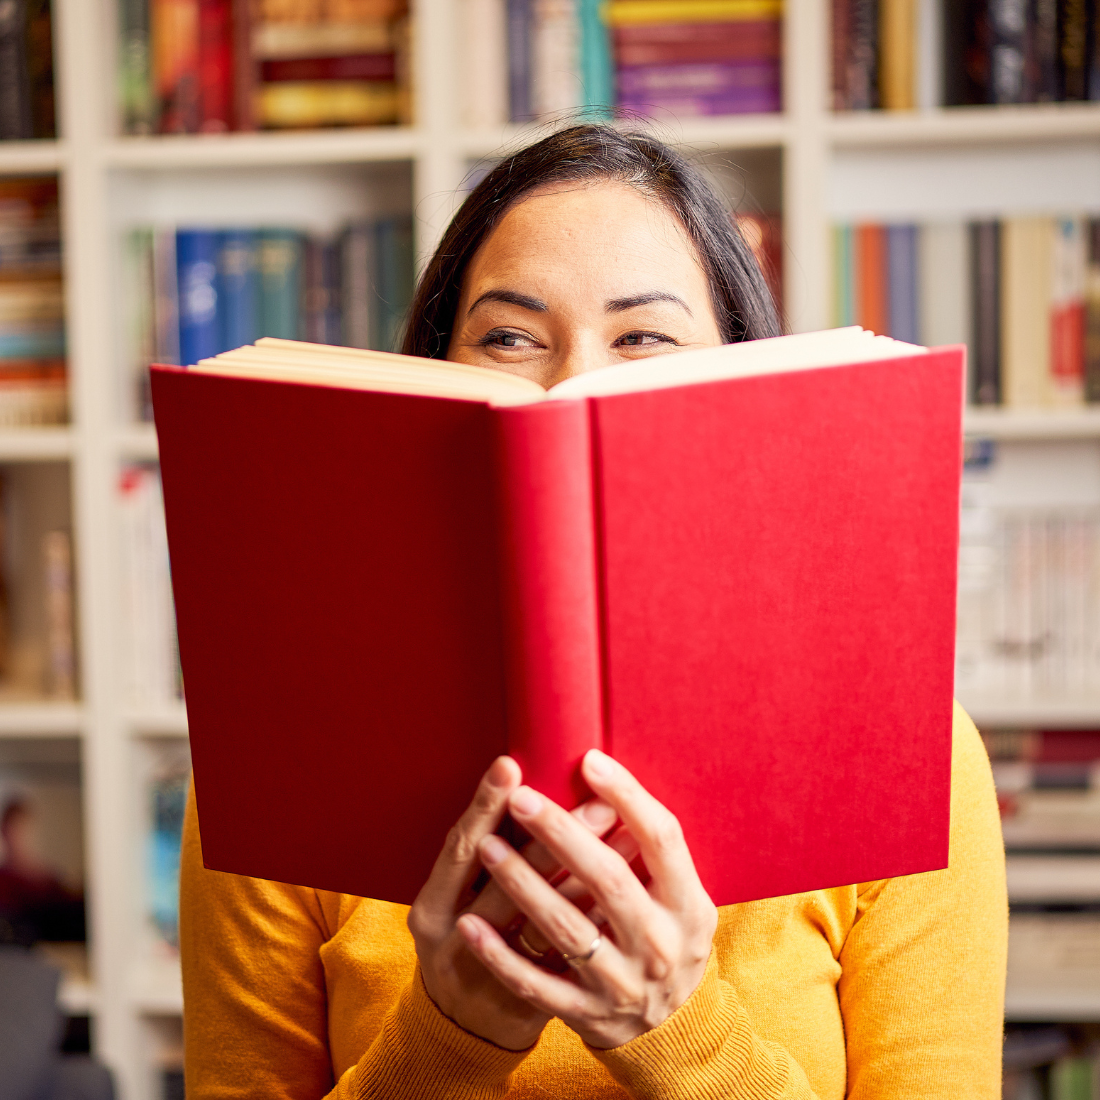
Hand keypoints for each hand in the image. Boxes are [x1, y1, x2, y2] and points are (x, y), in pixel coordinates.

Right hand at [407, 755, 616, 1050]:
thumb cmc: (463, 940)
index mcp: (429, 910)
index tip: (512, 766)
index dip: (483, 807)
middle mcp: (454, 946)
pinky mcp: (526, 1007)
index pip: (458, 849)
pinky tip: (624, 888)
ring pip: (545, 922)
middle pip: (508, 884)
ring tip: (622, 832)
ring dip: (587, 873)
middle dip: (555, 836)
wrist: (461, 1033)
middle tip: (596, 797)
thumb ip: (480, 852)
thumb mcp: (452, 900)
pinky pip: (569, 959)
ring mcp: (491, 981)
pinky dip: (596, 919)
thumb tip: (523, 784)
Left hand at [456, 749, 717, 1049]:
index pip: (662, 839)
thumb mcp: (681, 898)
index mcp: (688, 905)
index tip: (590, 761)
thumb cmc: (667, 940)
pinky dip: (500, 955)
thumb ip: (653, 852)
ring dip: (523, 883)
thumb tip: (609, 782)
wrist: (672, 1033)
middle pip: (608, 879)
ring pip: (567, 928)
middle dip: (560, 834)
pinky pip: (536, 983)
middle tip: (520, 798)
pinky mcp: (587, 1015)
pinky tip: (469, 924)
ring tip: (486, 845)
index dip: (628, 797)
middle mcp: (659, 944)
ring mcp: (622, 984)